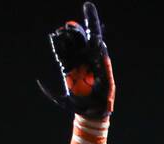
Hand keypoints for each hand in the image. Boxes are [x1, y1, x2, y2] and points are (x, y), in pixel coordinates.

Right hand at [38, 1, 114, 117]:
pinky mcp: (66, 69)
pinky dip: (57, 45)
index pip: (94, 34)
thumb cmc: (103, 101)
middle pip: (79, 36)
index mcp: (98, 57)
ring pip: (69, 43)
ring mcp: (76, 62)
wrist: (92, 113)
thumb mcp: (108, 86)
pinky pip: (61, 54)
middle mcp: (86, 57)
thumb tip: (100, 48)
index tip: (88, 5)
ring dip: (66, 36)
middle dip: (75, 30)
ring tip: (63, 34)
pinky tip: (55, 38)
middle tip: (70, 29)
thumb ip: (105, 68)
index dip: (91, 19)